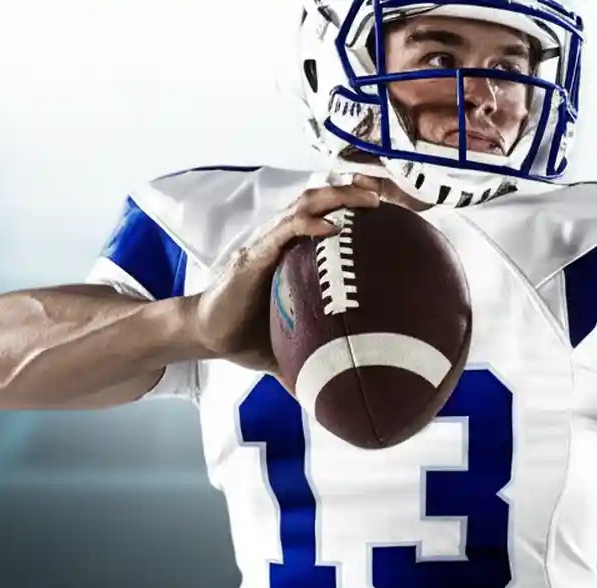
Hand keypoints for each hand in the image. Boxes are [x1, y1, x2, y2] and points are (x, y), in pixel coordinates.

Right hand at [182, 176, 383, 371]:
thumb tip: (343, 388)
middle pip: (321, 201)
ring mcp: (267, 245)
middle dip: (353, 190)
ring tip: (368, 199)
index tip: (389, 203)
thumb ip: (320, 354)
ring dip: (337, 197)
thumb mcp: (295, 342)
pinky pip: (283, 232)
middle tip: (385, 191)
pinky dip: (308, 224)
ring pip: (304, 206)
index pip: (328, 215)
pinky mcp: (253, 258)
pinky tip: (332, 226)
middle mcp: (281, 240)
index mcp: (294, 252)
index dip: (356, 204)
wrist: (206, 336)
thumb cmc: (249, 334)